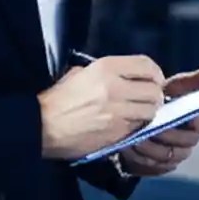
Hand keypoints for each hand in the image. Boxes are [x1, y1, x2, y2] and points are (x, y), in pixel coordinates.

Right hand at [38, 55, 165, 159]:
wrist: (43, 126)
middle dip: (155, 95)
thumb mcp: (80, 73)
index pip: (146, 65)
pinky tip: (128, 124)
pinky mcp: (117, 133)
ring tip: (140, 112)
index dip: (155, 73)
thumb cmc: (58, 98)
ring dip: (148, 112)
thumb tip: (126, 77)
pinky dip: (137, 125)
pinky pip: (138, 127)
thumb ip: (105, 72)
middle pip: (154, 90)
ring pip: (150, 111)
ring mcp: (118, 112)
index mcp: (107, 68)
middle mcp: (116, 88)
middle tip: (148, 98)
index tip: (154, 79)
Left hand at [118, 54, 198, 176]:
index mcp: (197, 121)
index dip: (189, 121)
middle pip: (185, 143)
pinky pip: (154, 167)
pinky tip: (132, 146)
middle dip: (166, 134)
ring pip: (169, 156)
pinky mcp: (159, 168)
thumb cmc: (162, 98)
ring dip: (151, 146)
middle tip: (148, 125)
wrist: (134, 118)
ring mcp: (175, 156)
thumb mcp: (180, 85)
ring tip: (136, 135)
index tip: (175, 113)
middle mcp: (189, 141)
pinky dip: (142, 157)